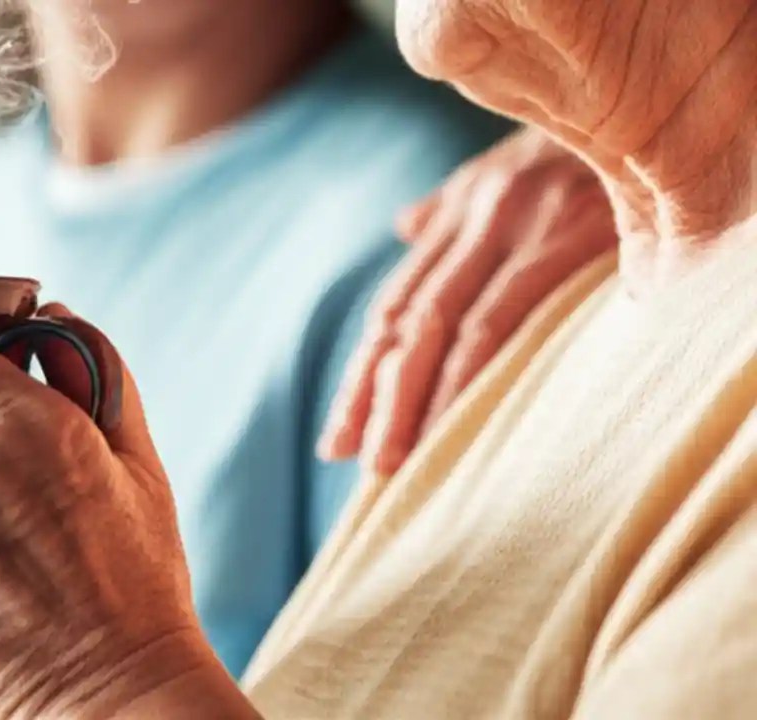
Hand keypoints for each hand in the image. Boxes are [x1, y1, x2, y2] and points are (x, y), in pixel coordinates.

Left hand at [321, 127, 616, 474]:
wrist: (636, 104)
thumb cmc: (571, 154)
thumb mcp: (500, 171)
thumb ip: (447, 207)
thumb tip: (404, 226)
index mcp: (455, 218)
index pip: (396, 310)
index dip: (362, 375)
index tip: (337, 436)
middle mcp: (471, 223)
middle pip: (406, 324)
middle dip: (371, 395)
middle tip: (350, 455)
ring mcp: (513, 229)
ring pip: (442, 325)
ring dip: (411, 396)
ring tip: (391, 458)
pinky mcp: (563, 238)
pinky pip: (504, 315)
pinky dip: (470, 370)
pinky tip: (455, 418)